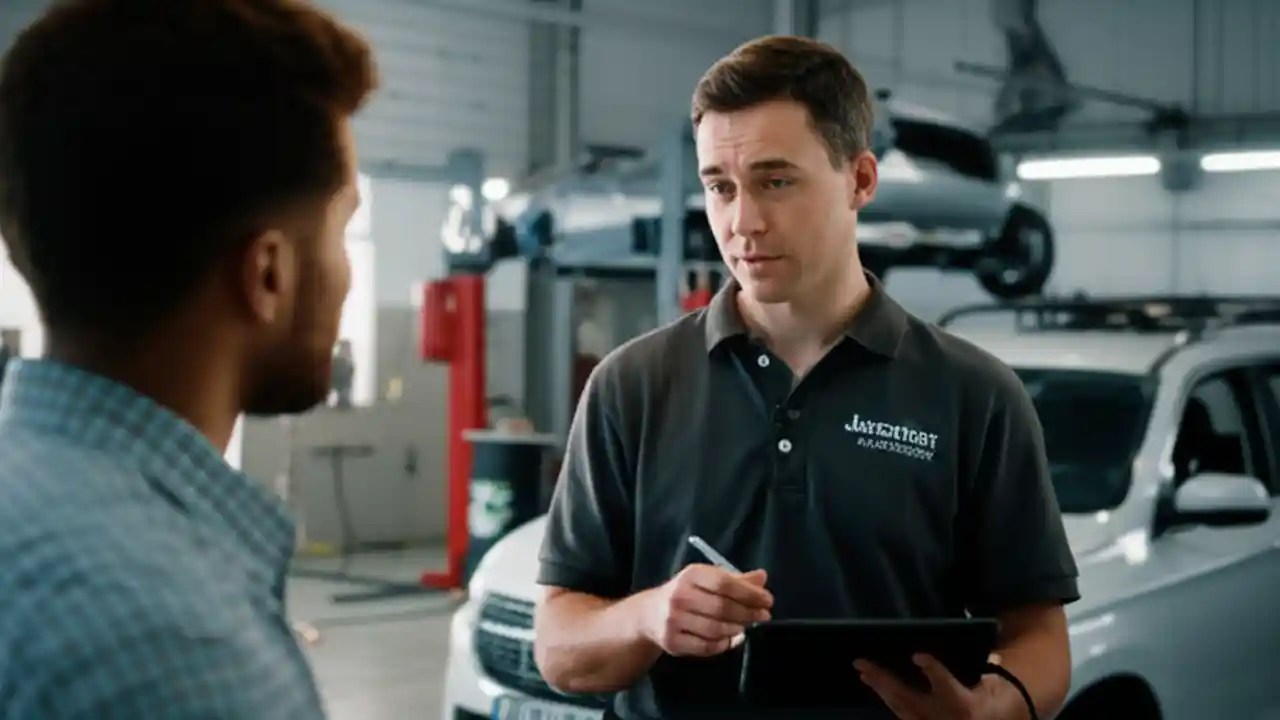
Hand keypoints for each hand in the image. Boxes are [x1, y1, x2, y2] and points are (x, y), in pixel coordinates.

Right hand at [641, 564, 772, 656]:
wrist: (649, 614)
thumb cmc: (686, 593)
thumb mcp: (706, 580)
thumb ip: (735, 580)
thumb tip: (762, 577)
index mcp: (691, 575)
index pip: (724, 583)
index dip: (749, 593)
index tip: (767, 600)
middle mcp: (680, 596)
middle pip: (722, 607)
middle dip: (747, 613)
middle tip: (763, 616)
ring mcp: (674, 621)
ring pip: (715, 629)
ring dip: (737, 629)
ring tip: (746, 626)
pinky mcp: (672, 642)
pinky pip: (706, 647)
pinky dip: (723, 644)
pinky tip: (731, 638)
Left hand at [854, 653, 1006, 719]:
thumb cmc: (990, 708)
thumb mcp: (995, 693)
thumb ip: (987, 677)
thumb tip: (991, 658)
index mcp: (962, 704)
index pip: (945, 686)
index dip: (932, 671)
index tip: (916, 656)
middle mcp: (941, 716)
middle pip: (908, 698)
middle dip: (884, 681)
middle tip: (862, 664)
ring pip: (899, 707)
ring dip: (880, 689)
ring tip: (863, 671)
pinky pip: (900, 713)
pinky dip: (887, 698)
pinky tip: (873, 683)